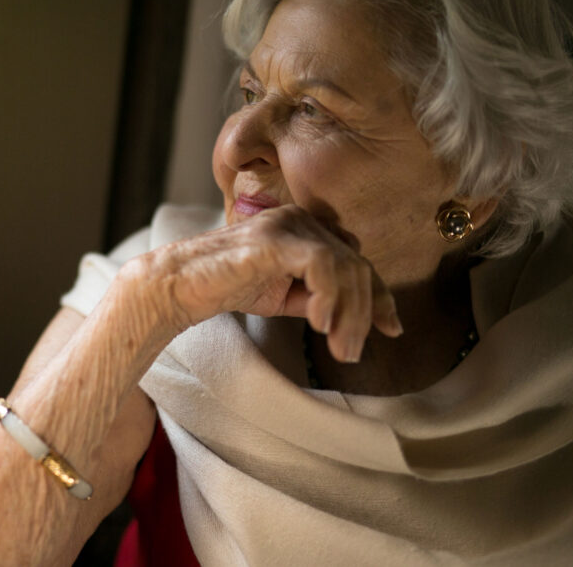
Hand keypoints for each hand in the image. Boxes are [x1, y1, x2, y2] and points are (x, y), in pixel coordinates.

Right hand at [134, 205, 401, 361]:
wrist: (180, 284)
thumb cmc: (226, 286)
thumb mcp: (284, 293)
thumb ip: (318, 295)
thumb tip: (355, 316)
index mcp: (304, 226)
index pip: (356, 259)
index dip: (379, 296)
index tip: (392, 330)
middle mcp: (300, 219)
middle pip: (357, 264)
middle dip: (365, 313)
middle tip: (353, 353)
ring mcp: (287, 226)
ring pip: (346, 266)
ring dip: (350, 314)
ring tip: (340, 349)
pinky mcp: (274, 240)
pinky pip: (322, 265)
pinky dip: (330, 297)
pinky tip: (321, 324)